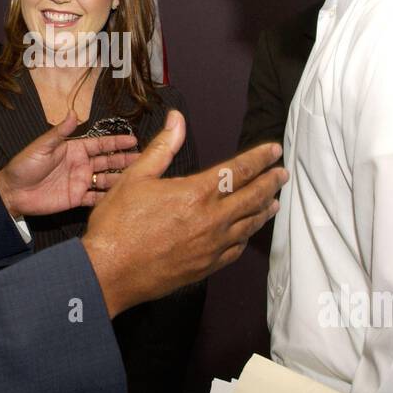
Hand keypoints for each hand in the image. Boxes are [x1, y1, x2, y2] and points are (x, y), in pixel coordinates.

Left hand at [0, 111, 138, 218]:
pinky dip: (107, 198)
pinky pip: (95, 198)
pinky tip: (121, 198)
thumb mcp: (41, 146)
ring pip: (106, 179)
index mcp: (74, 149)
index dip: (117, 142)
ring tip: (138, 178)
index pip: (100, 144)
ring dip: (121, 178)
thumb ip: (59, 132)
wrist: (13, 192)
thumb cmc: (24, 166)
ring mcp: (80, 181)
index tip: (134, 140)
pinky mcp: (76, 198)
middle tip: (144, 159)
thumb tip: (74, 113)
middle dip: (125, 159)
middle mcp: (80, 164)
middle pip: (108, 161)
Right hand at [82, 110, 287, 317]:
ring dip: (263, 210)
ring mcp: (211, 247)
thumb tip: (177, 120)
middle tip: (282, 174)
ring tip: (273, 202)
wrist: (109, 273)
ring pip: (248, 225)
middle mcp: (211, 220)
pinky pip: (235, 250)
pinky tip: (247, 233)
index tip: (274, 151)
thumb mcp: (135, 177)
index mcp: (196, 194)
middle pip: (251, 198)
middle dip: (270, 183)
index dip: (259, 159)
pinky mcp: (206, 267)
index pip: (238, 171)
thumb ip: (162, 148)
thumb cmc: (117, 224)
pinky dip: (245, 237)